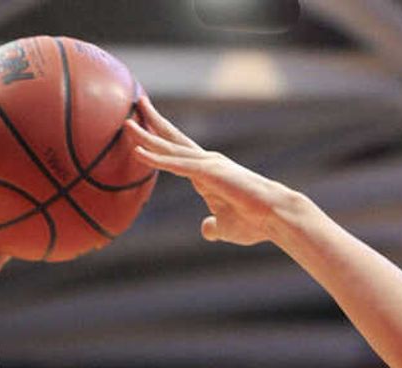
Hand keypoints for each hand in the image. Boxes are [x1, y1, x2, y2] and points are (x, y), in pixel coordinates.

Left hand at [126, 102, 298, 245]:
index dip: (162, 139)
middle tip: (134, 105)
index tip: (146, 125)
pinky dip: (157, 159)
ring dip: (146, 137)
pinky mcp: (209, 173)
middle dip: (152, 122)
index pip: (180, 151)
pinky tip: (139, 153)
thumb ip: (213, 227)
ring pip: (171, 148)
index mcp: (208, 173)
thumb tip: (206, 229)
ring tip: (126, 124)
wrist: (275, 216)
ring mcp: (207, 165)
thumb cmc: (254, 222)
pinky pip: (177, 165)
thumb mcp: (226, 227)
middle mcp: (207, 162)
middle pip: (173, 138)